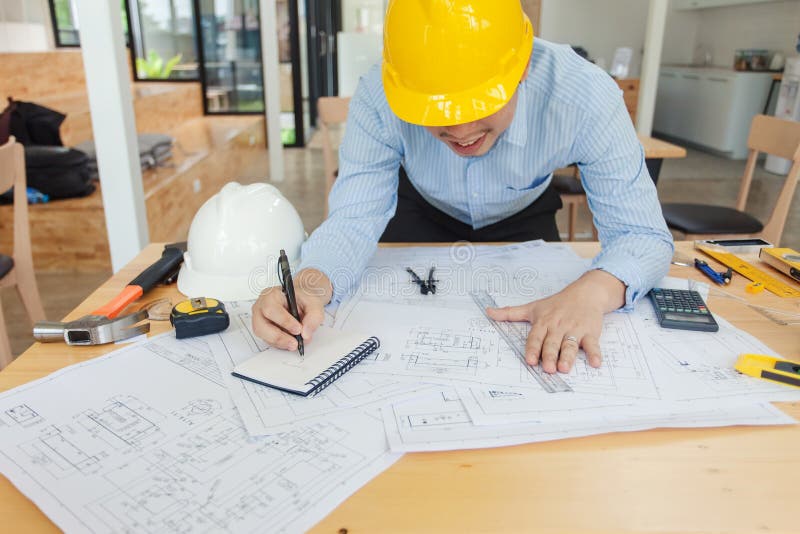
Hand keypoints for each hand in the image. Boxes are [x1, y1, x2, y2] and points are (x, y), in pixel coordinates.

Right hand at [252, 268, 332, 349]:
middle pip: (260, 326)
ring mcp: (260, 320)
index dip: (284, 321)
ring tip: (295, 343)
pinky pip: (268, 341)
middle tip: (294, 343)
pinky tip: (291, 342)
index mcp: (271, 295)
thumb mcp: (314, 303)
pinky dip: (280, 344)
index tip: (298, 329)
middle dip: (279, 337)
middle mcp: (261, 307)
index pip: (271, 308)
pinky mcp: (264, 331)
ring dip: (280, 343)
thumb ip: (313, 317)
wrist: (302, 300)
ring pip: (263, 336)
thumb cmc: (303, 298)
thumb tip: (306, 334)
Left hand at [485, 270, 625, 373]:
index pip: (536, 337)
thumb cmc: (557, 303)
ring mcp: (575, 329)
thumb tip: (488, 312)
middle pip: (553, 343)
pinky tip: (596, 363)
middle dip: (549, 355)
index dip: (532, 348)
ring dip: (568, 356)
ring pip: (570, 344)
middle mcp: (558, 326)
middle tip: (547, 368)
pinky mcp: (591, 332)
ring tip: (564, 368)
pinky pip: (593, 344)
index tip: (529, 360)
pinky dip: (595, 353)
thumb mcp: (533, 307)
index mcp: (544, 322)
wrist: (585, 293)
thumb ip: (510, 313)